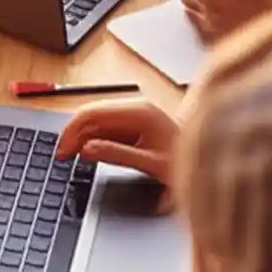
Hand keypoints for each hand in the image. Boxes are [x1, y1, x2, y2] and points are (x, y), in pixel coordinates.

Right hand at [56, 100, 176, 187]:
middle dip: (73, 134)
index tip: (63, 150)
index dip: (72, 131)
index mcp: (139, 111)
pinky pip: (105, 128)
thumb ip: (117, 154)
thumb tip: (88, 149)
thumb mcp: (150, 163)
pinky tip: (86, 152)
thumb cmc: (185, 162)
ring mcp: (134, 115)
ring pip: (96, 121)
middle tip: (62, 156)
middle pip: (91, 115)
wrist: (209, 163)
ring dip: (81, 137)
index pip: (93, 113)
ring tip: (71, 156)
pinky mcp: (133, 125)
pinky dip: (92, 139)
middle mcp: (135, 108)